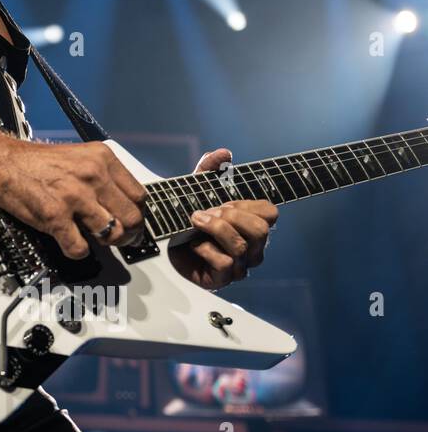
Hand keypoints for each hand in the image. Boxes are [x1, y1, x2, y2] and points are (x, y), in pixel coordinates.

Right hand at [0, 138, 147, 259]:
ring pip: (113, 234)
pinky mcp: (56, 217)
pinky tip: (70, 241)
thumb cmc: (36, 163)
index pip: (139, 195)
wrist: (2, 163)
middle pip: (132, 217)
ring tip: (93, 238)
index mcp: (102, 159)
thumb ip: (103, 178)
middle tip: (118, 238)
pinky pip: (81, 248)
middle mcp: (93, 176)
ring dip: (105, 242)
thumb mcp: (80, 158)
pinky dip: (77, 251)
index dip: (137, 213)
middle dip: (128, 233)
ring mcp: (75, 197)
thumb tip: (121, 205)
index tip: (131, 221)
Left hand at [168, 148, 276, 288]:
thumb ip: (209, 169)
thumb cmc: (186, 220)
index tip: (223, 202)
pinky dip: (205, 249)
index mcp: (251, 225)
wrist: (162, 248)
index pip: (270, 212)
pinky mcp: (223, 279)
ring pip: (242, 246)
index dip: (246, 204)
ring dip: (215, 229)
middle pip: (261, 230)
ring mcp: (240, 265)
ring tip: (195, 221)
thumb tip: (224, 152)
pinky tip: (193, 245)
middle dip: (230, 216)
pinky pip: (225, 262)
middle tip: (205, 212)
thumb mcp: (196, 190)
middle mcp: (252, 247)